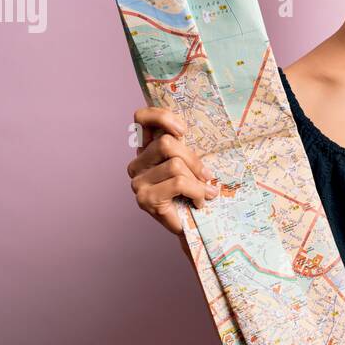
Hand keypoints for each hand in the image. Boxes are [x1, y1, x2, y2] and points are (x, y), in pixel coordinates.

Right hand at [126, 107, 215, 246]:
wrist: (195, 227)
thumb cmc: (195, 192)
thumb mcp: (192, 163)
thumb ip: (186, 146)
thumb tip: (189, 130)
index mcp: (146, 150)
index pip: (141, 119)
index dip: (161, 117)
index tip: (183, 130)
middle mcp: (137, 164)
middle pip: (167, 144)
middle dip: (194, 160)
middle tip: (207, 176)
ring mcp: (138, 182)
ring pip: (175, 165)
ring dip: (197, 181)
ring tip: (204, 193)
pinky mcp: (145, 199)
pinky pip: (178, 183)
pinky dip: (196, 192)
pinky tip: (199, 202)